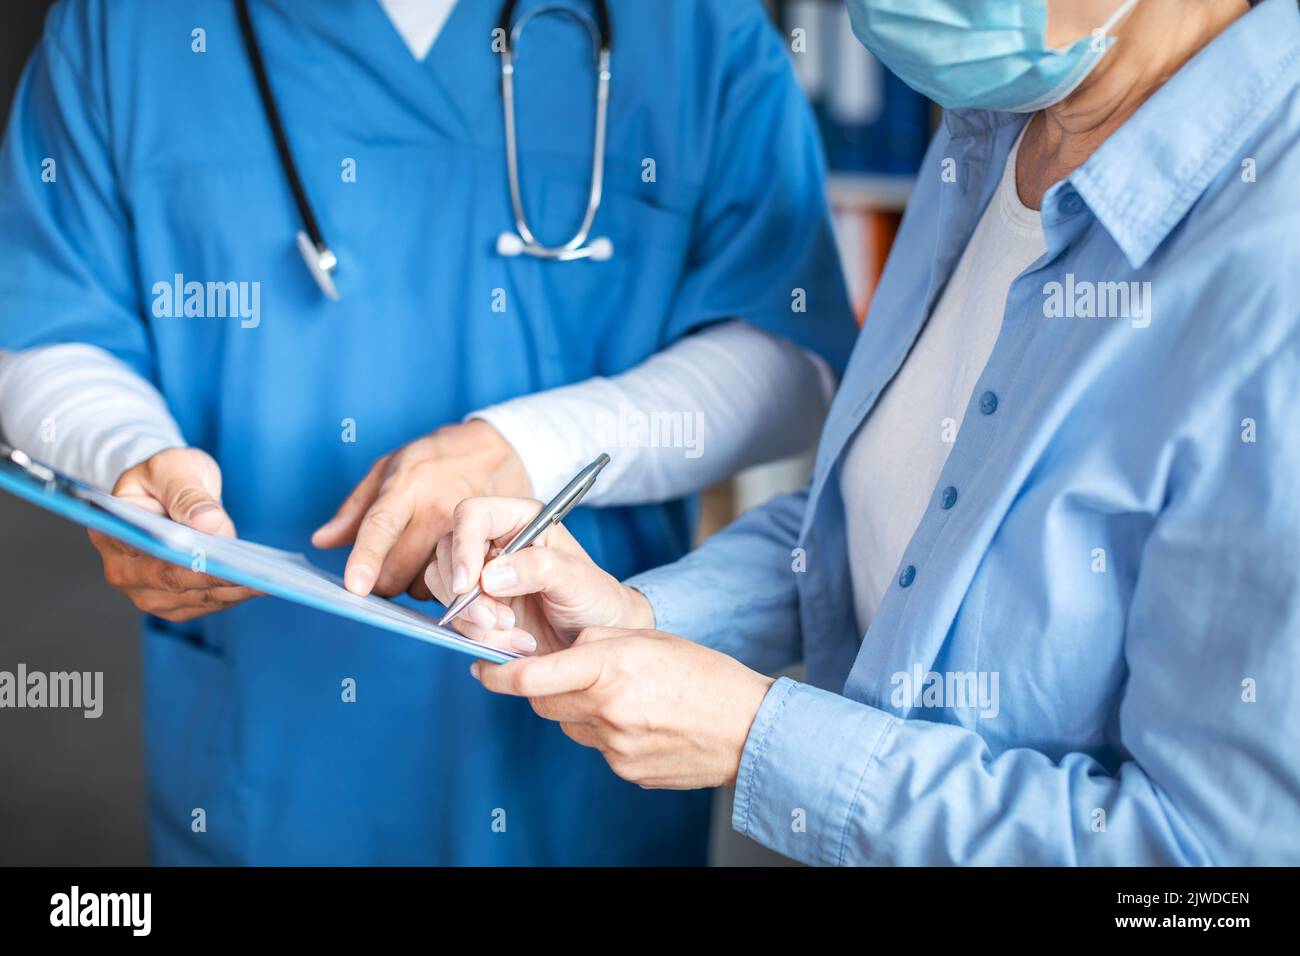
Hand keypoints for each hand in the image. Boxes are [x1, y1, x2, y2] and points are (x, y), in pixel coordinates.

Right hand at [87, 447, 259, 621]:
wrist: (166, 489)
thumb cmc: (165, 475)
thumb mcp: (172, 468)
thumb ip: (186, 493)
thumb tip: (208, 523)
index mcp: (111, 532)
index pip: (148, 551)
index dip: (186, 559)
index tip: (222, 560)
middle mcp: (121, 569)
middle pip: (173, 582)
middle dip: (218, 579)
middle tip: (259, 577)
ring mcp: (144, 591)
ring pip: (193, 599)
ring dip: (231, 592)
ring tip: (268, 581)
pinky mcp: (170, 602)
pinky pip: (204, 605)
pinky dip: (232, 596)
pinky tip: (260, 585)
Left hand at [312, 420, 530, 597]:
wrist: (498, 450)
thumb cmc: (436, 459)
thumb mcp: (390, 466)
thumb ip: (354, 507)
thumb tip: (322, 540)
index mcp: (406, 486)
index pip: (381, 526)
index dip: (367, 558)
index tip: (355, 586)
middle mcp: (437, 509)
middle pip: (398, 572)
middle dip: (384, 578)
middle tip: (389, 562)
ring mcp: (465, 530)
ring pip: (423, 585)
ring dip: (415, 581)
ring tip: (423, 554)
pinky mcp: (485, 546)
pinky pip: (451, 585)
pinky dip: (441, 581)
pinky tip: (445, 560)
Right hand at [422, 496, 653, 656]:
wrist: (596, 640)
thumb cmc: (596, 599)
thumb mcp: (578, 580)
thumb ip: (540, 569)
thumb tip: (490, 575)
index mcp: (520, 520)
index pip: (472, 516)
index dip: (463, 546)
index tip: (468, 584)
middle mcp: (494, 544)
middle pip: (448, 554)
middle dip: (468, 594)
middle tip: (498, 621)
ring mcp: (481, 577)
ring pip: (445, 589)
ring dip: (473, 620)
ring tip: (517, 635)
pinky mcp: (476, 609)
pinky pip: (456, 620)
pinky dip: (479, 637)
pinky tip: (515, 644)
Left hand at [473, 628, 774, 789]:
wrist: (748, 728)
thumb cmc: (704, 675)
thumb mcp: (648, 640)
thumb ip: (597, 644)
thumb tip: (559, 655)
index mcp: (612, 666)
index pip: (533, 676)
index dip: (499, 674)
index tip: (483, 668)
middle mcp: (608, 708)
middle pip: (544, 703)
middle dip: (541, 688)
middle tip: (554, 674)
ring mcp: (614, 746)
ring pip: (570, 726)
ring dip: (579, 710)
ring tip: (621, 696)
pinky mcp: (625, 770)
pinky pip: (597, 748)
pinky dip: (605, 733)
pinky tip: (639, 721)